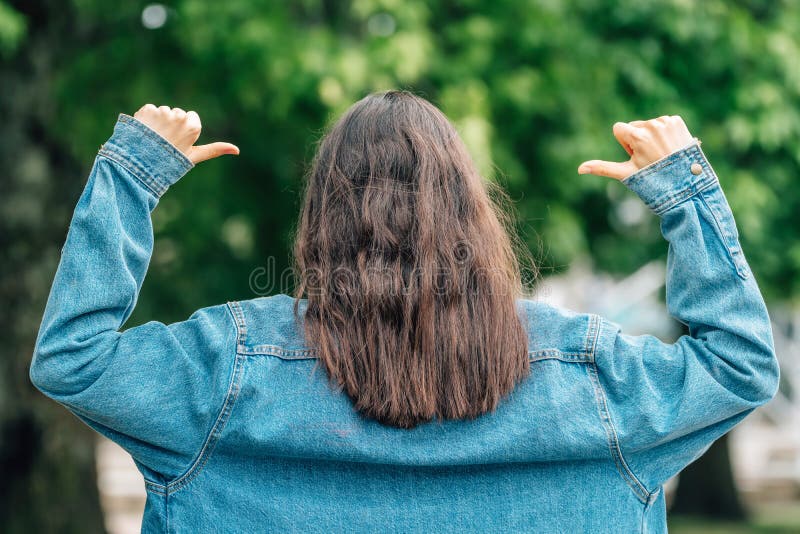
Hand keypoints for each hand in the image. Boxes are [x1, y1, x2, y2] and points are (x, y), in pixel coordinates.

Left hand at [133, 104, 239, 163]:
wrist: (142, 163)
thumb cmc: (171, 161)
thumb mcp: (194, 156)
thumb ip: (215, 150)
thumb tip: (238, 150)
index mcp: (193, 127)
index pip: (191, 118)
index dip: (185, 129)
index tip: (178, 141)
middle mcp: (180, 117)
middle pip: (178, 113)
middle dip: (172, 124)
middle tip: (165, 141)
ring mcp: (163, 113)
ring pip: (164, 111)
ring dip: (158, 121)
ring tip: (153, 138)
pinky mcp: (148, 110)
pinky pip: (150, 110)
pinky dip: (146, 118)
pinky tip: (144, 131)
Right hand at [577, 115, 693, 179]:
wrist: (686, 183)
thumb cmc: (653, 180)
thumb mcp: (626, 173)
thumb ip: (602, 167)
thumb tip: (579, 169)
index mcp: (637, 135)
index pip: (619, 129)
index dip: (625, 144)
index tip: (637, 156)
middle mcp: (652, 125)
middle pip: (634, 126)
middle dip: (638, 139)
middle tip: (651, 158)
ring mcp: (666, 122)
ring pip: (648, 125)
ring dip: (652, 137)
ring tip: (663, 154)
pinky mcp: (677, 121)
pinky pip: (663, 123)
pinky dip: (665, 133)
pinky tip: (671, 147)